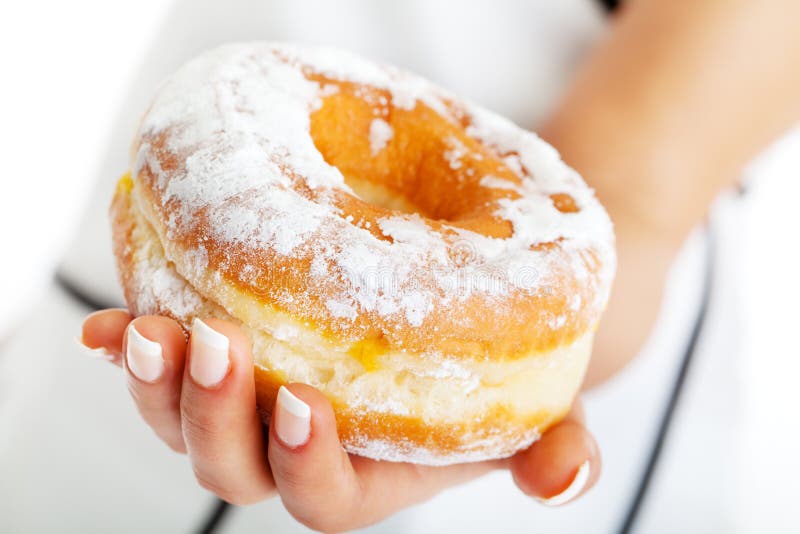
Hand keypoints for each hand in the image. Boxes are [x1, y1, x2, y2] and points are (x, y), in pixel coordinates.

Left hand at [79, 309, 599, 531]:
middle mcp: (297, 450)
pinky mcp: (232, 358)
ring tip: (150, 330)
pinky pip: (168, 365)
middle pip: (232, 467)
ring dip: (158, 385)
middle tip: (214, 346)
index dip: (304, 463)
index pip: (321, 498)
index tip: (305, 402)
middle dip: (213, 418)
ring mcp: (255, 405)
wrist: (460, 323)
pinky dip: (132, 348)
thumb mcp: (541, 409)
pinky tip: (112, 325)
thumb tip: (569, 479)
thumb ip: (557, 448)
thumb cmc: (497, 376)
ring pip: (185, 422)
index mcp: (366, 475)